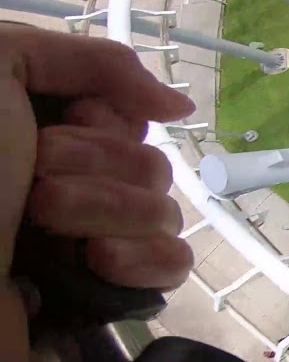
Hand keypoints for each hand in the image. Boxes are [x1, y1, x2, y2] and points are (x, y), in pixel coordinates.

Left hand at [0, 25, 194, 361]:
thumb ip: (94, 64)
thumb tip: (177, 107)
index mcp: (46, 137)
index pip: (128, 118)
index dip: (102, 121)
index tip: (56, 128)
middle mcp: (75, 187)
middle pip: (151, 164)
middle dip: (99, 168)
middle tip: (37, 188)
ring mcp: (97, 244)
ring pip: (165, 212)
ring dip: (107, 214)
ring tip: (50, 234)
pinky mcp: (113, 297)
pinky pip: (175, 265)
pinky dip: (143, 261)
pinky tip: (97, 267)